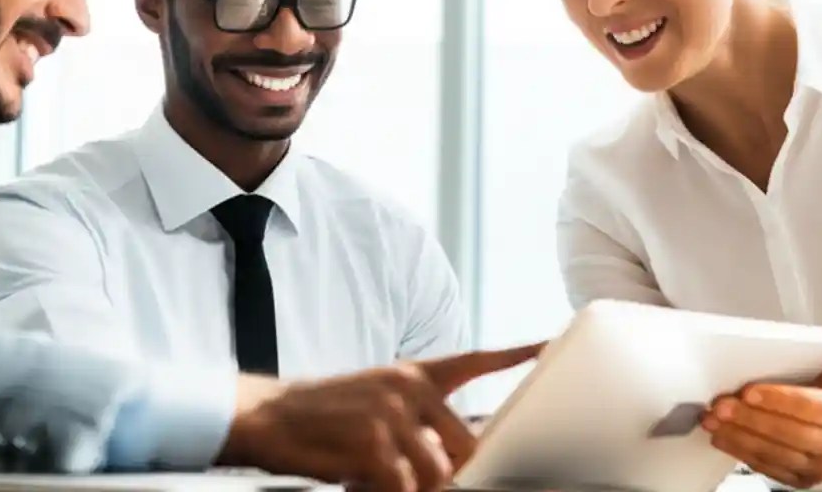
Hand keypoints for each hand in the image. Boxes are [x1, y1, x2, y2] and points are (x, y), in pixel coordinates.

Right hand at [220, 342, 543, 491]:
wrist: (269, 416)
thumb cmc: (324, 415)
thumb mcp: (376, 401)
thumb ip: (419, 420)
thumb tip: (450, 458)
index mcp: (413, 373)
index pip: (476, 360)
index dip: (518, 354)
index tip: (552, 343)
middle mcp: (409, 388)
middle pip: (465, 444)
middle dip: (451, 473)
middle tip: (423, 478)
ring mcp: (392, 415)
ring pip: (435, 472)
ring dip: (412, 487)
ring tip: (377, 478)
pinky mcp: (373, 445)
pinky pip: (403, 488)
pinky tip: (359, 482)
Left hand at [703, 316, 821, 488]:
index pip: (814, 407)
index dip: (780, 400)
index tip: (749, 391)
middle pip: (790, 432)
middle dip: (750, 419)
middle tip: (720, 404)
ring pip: (776, 453)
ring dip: (740, 438)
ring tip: (713, 421)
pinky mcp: (807, 482)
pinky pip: (772, 469)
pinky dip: (744, 454)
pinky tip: (723, 438)